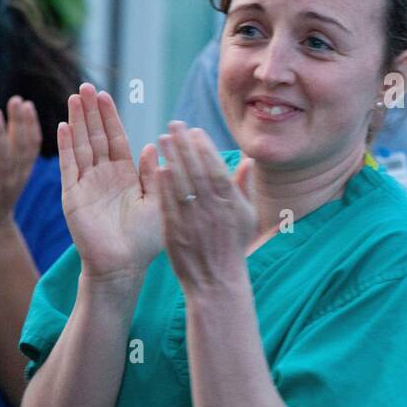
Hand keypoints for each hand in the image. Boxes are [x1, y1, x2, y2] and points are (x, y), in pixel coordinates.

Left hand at [0, 96, 40, 236]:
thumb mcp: (10, 175)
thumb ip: (12, 154)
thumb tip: (13, 128)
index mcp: (23, 172)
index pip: (32, 145)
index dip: (31, 124)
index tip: (27, 103)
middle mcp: (15, 178)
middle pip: (21, 147)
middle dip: (20, 122)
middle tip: (17, 100)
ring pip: (3, 157)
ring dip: (0, 134)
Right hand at [57, 83, 161, 279]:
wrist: (124, 266)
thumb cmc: (144, 239)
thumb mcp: (158, 200)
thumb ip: (152, 173)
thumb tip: (152, 144)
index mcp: (124, 175)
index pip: (116, 138)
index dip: (110, 117)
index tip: (105, 95)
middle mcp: (103, 175)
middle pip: (96, 136)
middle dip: (91, 112)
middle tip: (86, 86)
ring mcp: (86, 184)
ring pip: (81, 145)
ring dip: (77, 122)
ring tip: (74, 98)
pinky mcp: (73, 196)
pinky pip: (69, 167)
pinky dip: (66, 147)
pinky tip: (64, 127)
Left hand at [157, 121, 255, 293]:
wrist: (217, 283)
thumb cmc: (233, 248)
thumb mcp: (247, 217)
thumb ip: (244, 188)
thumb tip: (247, 161)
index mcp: (231, 203)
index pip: (215, 168)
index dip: (204, 147)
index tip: (194, 130)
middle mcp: (212, 209)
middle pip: (196, 169)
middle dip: (184, 144)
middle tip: (174, 124)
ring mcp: (193, 220)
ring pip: (181, 183)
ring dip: (171, 158)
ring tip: (162, 138)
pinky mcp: (175, 232)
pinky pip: (169, 204)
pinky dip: (164, 185)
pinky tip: (158, 168)